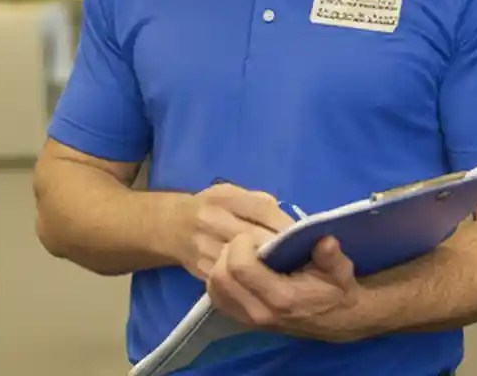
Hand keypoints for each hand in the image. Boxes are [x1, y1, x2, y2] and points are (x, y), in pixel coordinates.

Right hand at [172, 183, 294, 280]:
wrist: (171, 226)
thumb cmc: (211, 206)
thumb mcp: (232, 193)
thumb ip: (259, 203)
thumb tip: (290, 223)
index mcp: (224, 197)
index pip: (262, 209)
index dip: (286, 225)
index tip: (305, 237)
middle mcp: (212, 220)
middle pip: (256, 237)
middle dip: (282, 249)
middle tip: (304, 259)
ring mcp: (205, 247)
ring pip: (245, 262)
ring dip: (269, 269)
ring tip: (289, 273)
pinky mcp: (202, 270)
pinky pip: (233, 278)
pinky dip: (252, 282)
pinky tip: (266, 283)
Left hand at [206, 233, 364, 342]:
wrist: (339, 320)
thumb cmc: (337, 290)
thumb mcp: (341, 270)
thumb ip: (331, 256)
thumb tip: (325, 240)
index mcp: (282, 298)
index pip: (240, 268)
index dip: (240, 244)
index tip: (253, 236)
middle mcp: (260, 312)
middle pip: (220, 277)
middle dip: (227, 252)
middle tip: (244, 242)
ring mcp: (250, 320)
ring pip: (214, 288)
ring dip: (221, 265)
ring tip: (240, 254)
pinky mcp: (244, 321)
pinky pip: (217, 298)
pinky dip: (220, 279)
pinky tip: (237, 269)